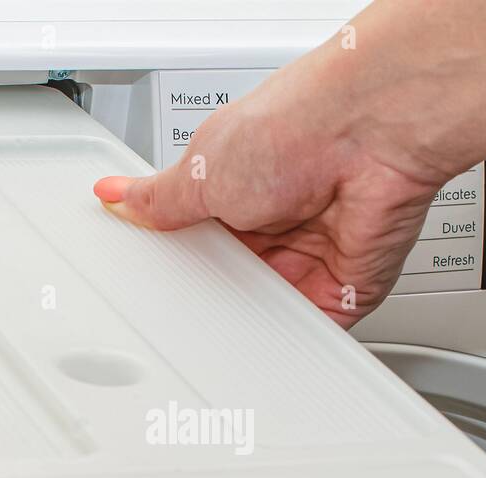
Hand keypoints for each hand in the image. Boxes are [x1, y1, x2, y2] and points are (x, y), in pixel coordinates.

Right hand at [93, 57, 449, 328]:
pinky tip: (268, 342)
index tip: (149, 280)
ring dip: (249, 319)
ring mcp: (313, 254)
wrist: (370, 135)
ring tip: (225, 318)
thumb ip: (158, 202)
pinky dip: (293, 340)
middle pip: (232, 277)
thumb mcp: (202, 169)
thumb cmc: (296, 128)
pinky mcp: (345, 287)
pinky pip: (313, 327)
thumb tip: (115, 198)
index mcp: (239, 185)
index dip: (178, 259)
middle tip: (187, 303)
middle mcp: (278, 219)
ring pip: (268, 307)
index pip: (198, 236)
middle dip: (212, 294)